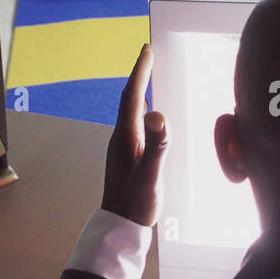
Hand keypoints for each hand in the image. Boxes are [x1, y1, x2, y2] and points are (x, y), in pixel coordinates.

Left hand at [101, 43, 168, 227]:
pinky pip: (136, 126)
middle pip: (129, 100)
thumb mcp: (150, 175)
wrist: (121, 229)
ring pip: (132, 112)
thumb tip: (158, 114)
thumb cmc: (136, 205)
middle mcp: (122, 139)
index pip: (132, 97)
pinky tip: (151, 118)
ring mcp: (124, 149)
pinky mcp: (130, 159)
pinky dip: (143, 112)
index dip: (140, 72)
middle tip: (148, 55)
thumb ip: (156, 146)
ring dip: (140, 92)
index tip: (147, 50)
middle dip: (139, 76)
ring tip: (150, 78)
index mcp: (125, 138)